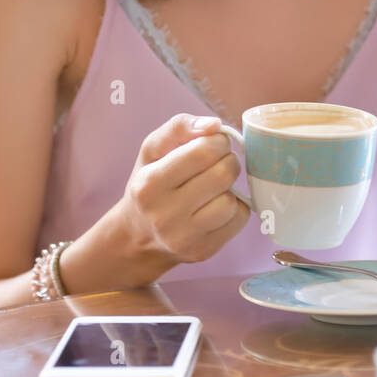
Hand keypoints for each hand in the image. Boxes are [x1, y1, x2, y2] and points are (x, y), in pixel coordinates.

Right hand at [65, 114, 249, 289]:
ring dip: (229, 188)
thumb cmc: (149, 184)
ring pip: (232, 202)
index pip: (202, 152)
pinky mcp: (203, 251)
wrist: (138, 236)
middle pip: (223, 175)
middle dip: (228, 161)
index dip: (217, 141)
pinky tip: (217, 206)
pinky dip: (235, 208)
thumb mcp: (152, 150)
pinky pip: (239, 220)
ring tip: (214, 187)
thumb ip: (179, 127)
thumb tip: (214, 125)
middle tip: (218, 162)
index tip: (213, 143)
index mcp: (150, 184)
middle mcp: (165, 215)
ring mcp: (184, 238)